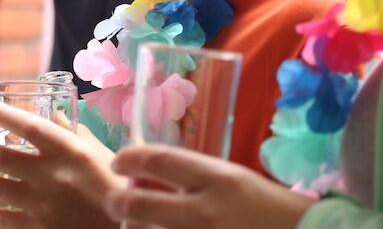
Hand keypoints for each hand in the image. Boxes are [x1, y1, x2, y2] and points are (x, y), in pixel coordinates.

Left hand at [0, 101, 122, 228]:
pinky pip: (1, 221)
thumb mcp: (102, 155)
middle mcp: (54, 178)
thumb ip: (76, 133)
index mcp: (71, 153)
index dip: (1, 114)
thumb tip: (55, 114)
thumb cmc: (118, 190)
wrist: (127, 228)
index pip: (28, 126)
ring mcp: (44, 207)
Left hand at [105, 145, 313, 228]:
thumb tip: (153, 175)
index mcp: (219, 178)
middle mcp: (209, 209)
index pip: (161, 160)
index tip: (119, 161)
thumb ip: (197, 178)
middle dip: (120, 203)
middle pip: (144, 205)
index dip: (131, 159)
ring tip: (132, 225)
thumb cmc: (270, 207)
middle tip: (112, 200)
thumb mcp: (235, 180)